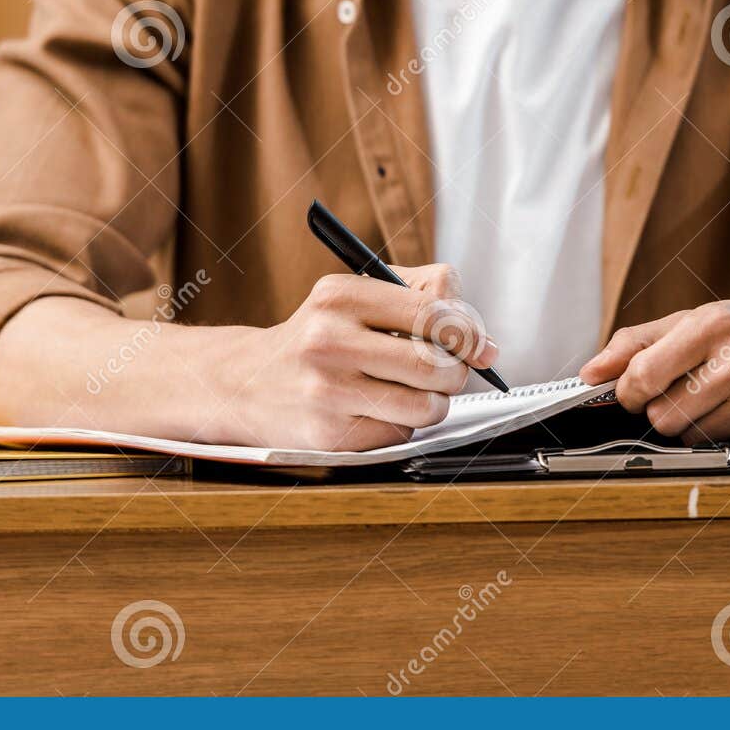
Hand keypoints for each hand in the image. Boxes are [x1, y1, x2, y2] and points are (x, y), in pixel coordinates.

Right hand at [213, 263, 498, 451]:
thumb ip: (421, 296)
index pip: (434, 310)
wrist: (245, 382)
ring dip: (433, 403)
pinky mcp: (330, 434)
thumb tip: (483, 341)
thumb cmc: (317, 338)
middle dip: (455, 372)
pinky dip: (402, 425)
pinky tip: (375, 411)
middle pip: (436, 363)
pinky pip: (401, 434)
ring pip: (426, 405)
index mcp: (340, 294)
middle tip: (446, 372)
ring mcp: (327, 390)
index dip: (470, 332)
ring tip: (410, 391)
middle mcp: (329, 339)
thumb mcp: (354, 296)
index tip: (481, 346)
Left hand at [579, 294, 729, 445]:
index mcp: (713, 322)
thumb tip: (590, 373)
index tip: (635, 393)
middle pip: (663, 416)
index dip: (628, 393)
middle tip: (693, 393)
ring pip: (694, 439)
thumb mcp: (700, 320)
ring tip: (727, 400)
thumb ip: (638, 343)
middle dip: (668, 412)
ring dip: (701, 427)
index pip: (641, 376)